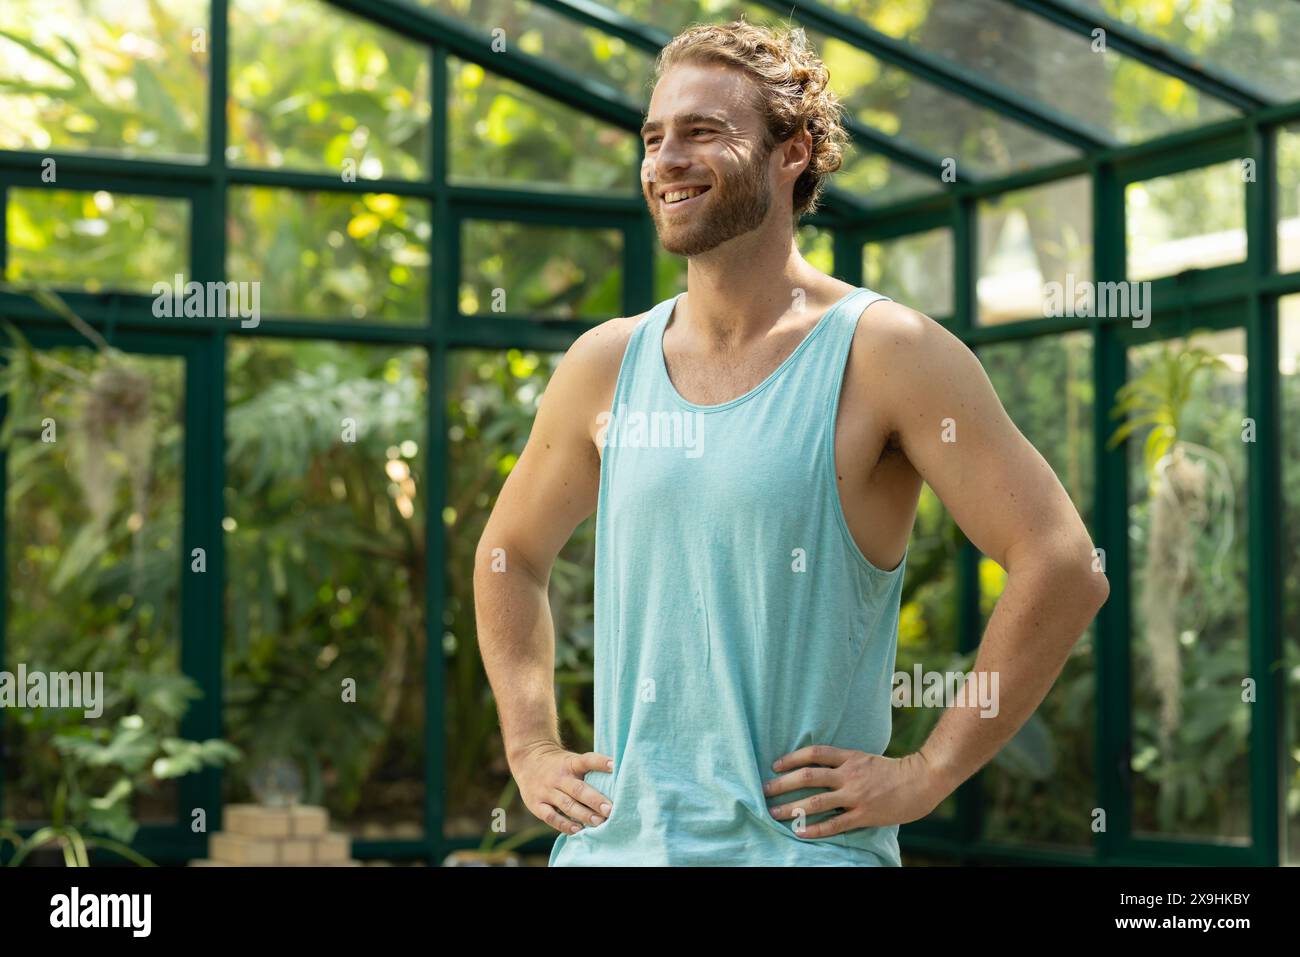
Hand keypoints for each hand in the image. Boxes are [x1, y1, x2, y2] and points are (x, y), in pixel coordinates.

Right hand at [511, 742, 614, 835]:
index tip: (615, 765)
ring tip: (599, 823)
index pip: (586, 760)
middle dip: (595, 800)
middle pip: (578, 789)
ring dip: (584, 815)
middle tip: (611, 810)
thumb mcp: (572, 760)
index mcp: (569, 763)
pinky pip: (551, 817)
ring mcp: (546, 790)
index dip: (601, 762)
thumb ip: (589, 771)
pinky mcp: (536, 804)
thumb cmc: (559, 765)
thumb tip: (617, 784)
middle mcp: (558, 777)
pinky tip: (578, 830)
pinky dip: (564, 824)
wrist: (527, 760)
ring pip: (567, 804)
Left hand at [762, 746, 939, 837]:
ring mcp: (856, 795)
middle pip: (809, 776)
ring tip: (774, 813)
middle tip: (764, 790)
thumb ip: (844, 762)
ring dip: (792, 807)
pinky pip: (835, 824)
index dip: (792, 757)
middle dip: (783, 783)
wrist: (922, 781)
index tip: (775, 765)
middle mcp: (849, 774)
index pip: (815, 753)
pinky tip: (800, 832)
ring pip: (817, 801)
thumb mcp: (865, 758)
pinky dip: (815, 828)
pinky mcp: (864, 814)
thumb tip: (819, 767)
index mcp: (850, 757)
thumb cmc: (894, 771)